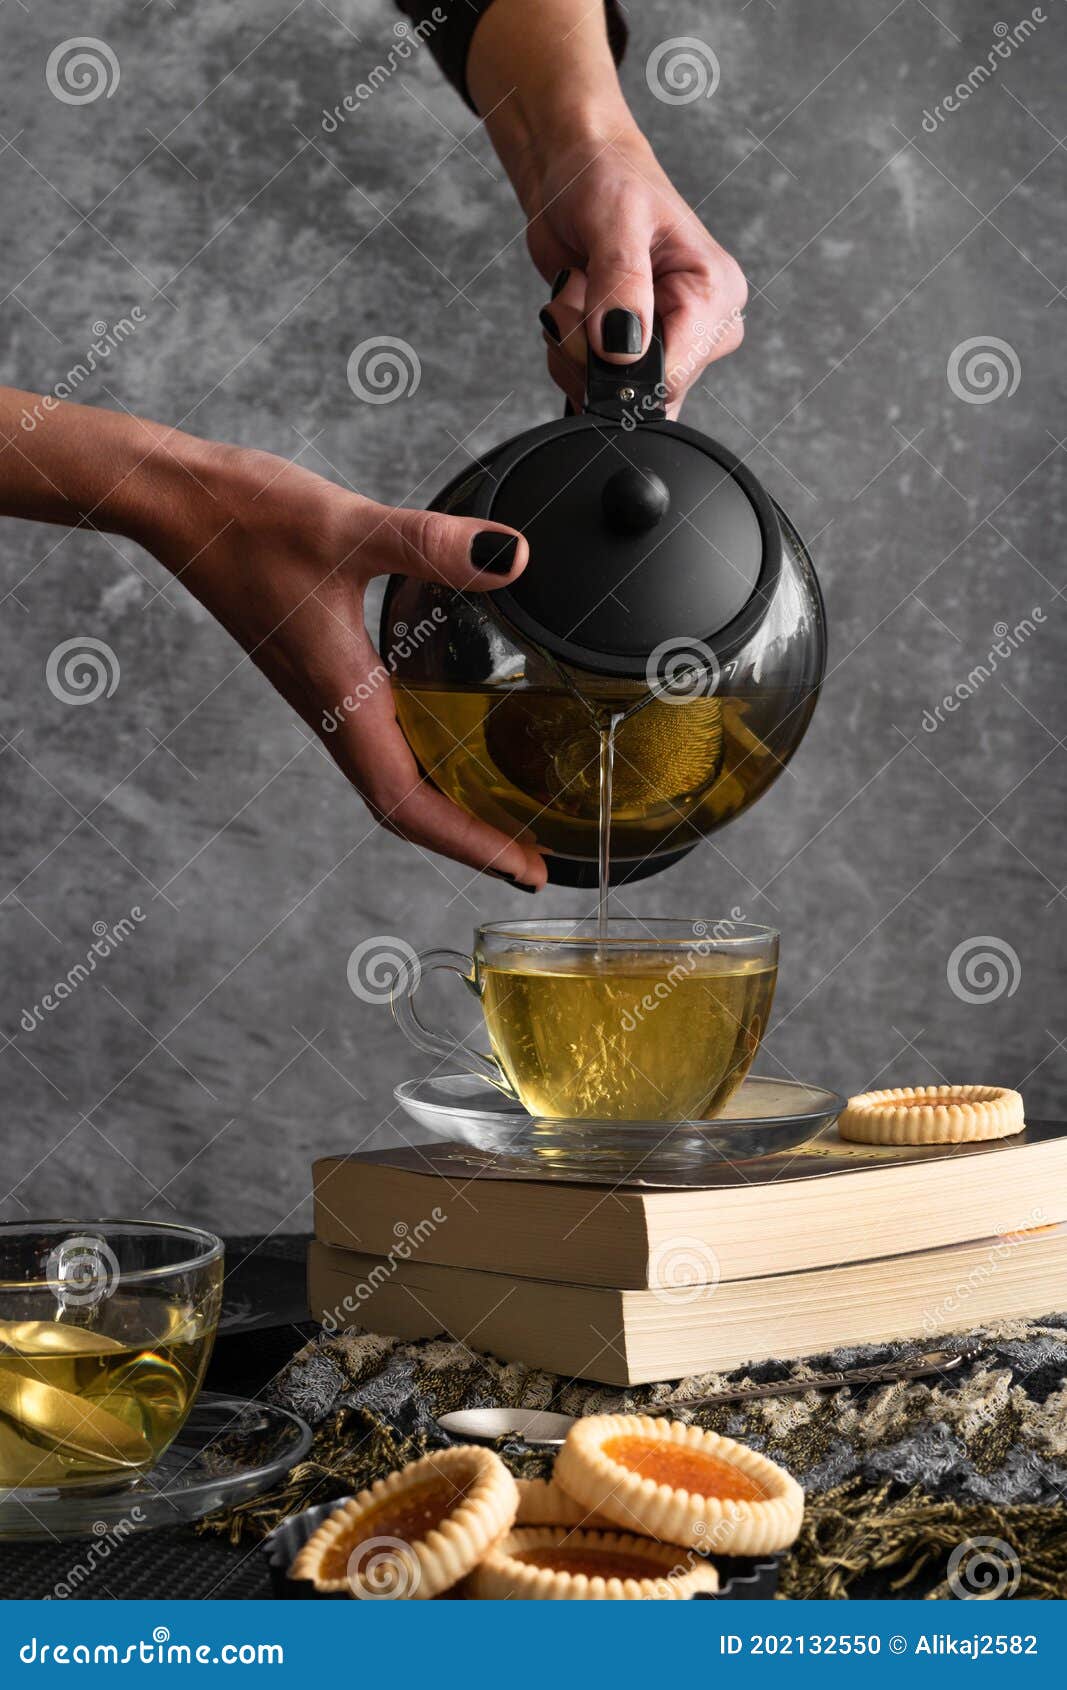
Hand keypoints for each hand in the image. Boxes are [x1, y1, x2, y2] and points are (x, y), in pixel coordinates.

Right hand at [130, 439, 546, 888]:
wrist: (180, 503)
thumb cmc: (248, 518)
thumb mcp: (348, 526)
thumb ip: (431, 543)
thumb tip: (511, 555)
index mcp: (341, 698)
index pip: (409, 804)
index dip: (469, 844)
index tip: (525, 872)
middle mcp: (333, 710)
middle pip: (404, 809)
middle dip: (469, 842)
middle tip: (532, 862)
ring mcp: (326, 695)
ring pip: (391, 779)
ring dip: (446, 810)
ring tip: (506, 818)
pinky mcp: (323, 671)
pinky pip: (379, 741)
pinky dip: (423, 762)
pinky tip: (454, 743)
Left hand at [465, 0, 746, 415]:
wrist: (577, 172)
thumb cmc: (604, 177)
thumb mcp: (614, 218)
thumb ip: (620, 284)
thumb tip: (620, 350)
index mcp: (715, 294)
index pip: (671, 376)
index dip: (616, 364)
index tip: (585, 317)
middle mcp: (702, 328)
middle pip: (639, 395)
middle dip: (589, 357)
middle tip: (576, 293)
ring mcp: (669, 346)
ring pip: (612, 399)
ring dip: (572, 354)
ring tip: (576, 292)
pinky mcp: (636, 356)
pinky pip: (596, 392)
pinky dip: (569, 360)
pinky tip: (574, 314)